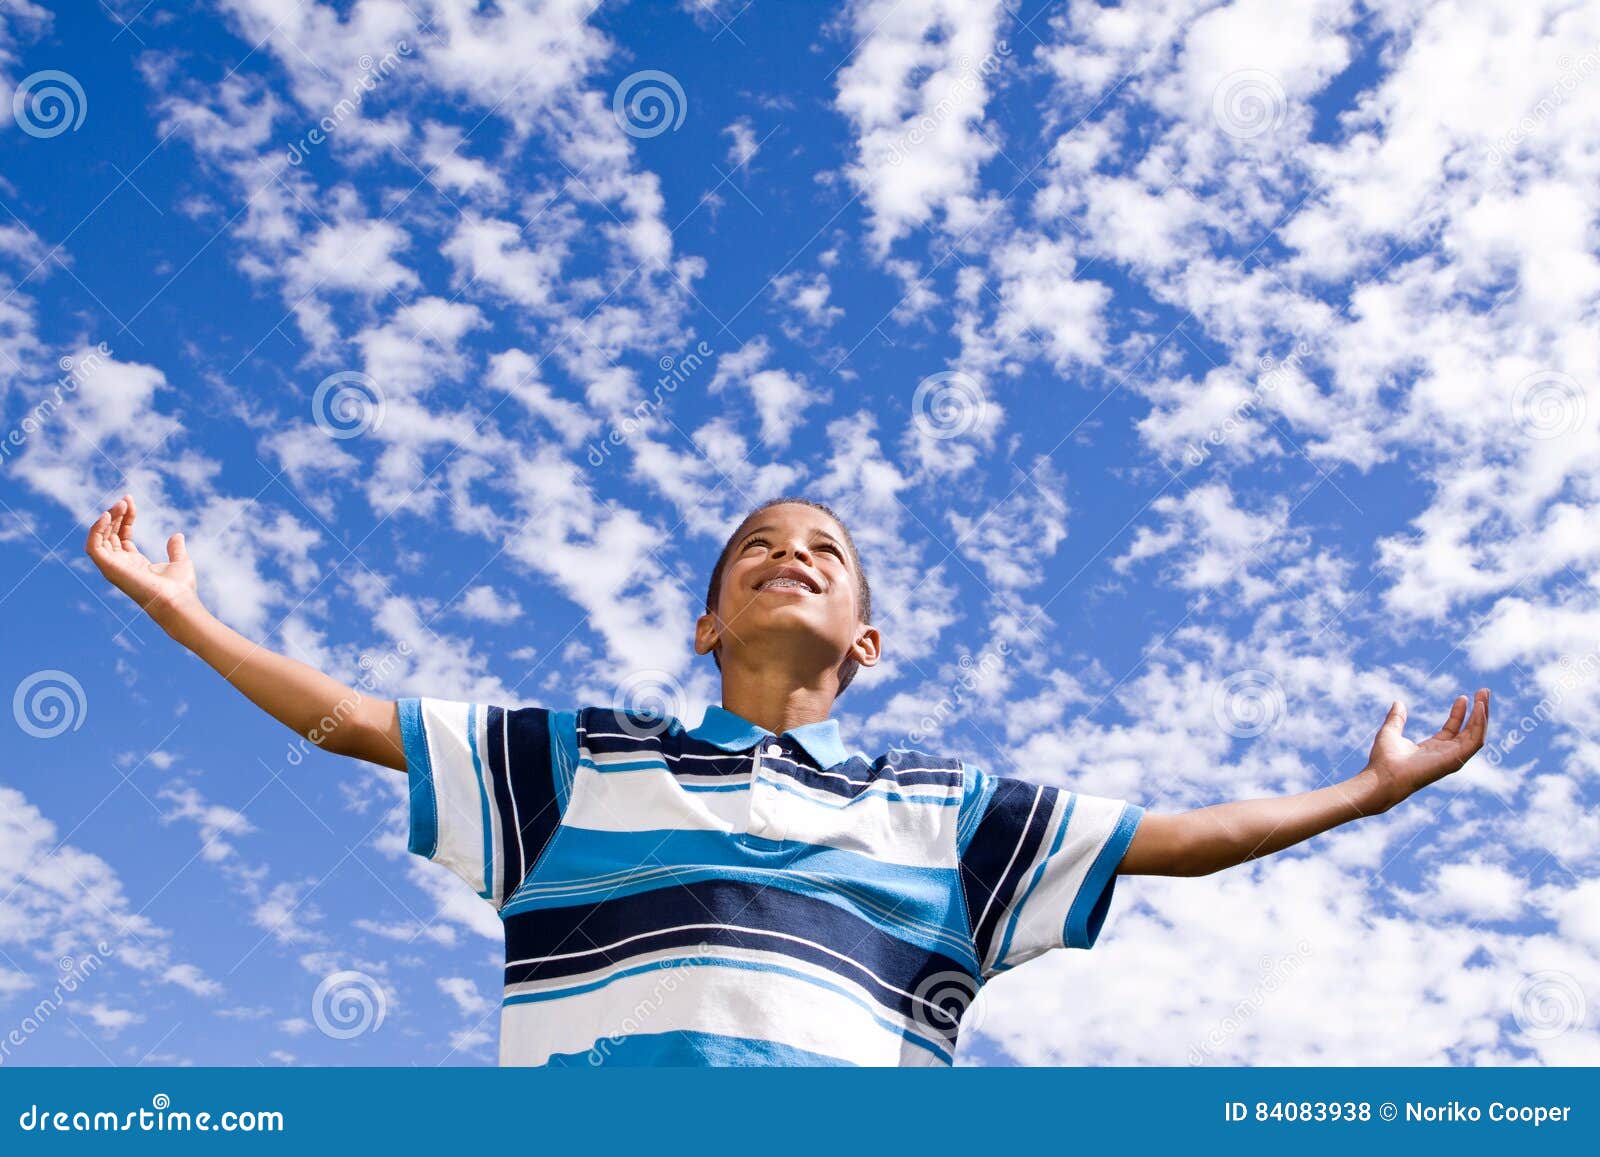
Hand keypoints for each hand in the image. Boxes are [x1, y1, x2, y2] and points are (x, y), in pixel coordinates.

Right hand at [85, 494, 199, 622]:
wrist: (177, 600)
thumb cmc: (180, 588)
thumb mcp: (180, 561)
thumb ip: (176, 548)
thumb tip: (177, 535)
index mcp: (134, 563)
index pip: (122, 535)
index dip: (125, 517)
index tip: (130, 500)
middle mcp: (121, 565)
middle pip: (110, 534)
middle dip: (116, 515)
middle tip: (126, 499)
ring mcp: (113, 567)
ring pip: (100, 538)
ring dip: (107, 519)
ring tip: (120, 504)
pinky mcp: (109, 569)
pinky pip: (93, 547)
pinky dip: (96, 530)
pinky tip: (108, 516)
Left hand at [1362, 690, 1488, 810]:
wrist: (1382, 777)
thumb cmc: (1384, 760)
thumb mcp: (1390, 731)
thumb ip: (1396, 718)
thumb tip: (1398, 702)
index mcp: (1433, 748)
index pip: (1453, 729)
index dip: (1459, 713)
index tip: (1463, 697)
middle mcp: (1446, 753)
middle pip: (1470, 731)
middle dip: (1479, 711)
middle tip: (1484, 691)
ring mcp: (1452, 758)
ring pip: (1477, 734)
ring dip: (1483, 714)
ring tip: (1484, 694)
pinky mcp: (1455, 760)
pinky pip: (1475, 740)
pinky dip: (1480, 724)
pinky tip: (1479, 708)